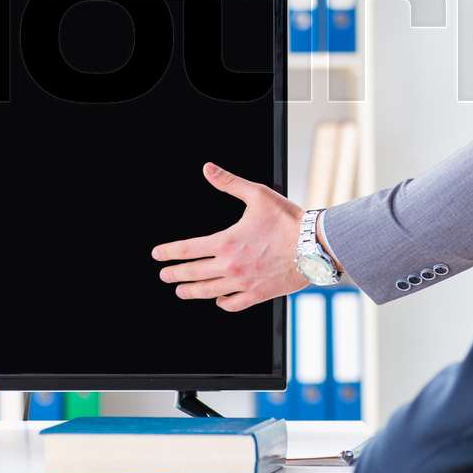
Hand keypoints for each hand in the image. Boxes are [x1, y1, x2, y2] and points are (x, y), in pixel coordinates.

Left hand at [151, 162, 307, 310]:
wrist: (315, 245)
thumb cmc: (288, 219)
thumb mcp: (257, 194)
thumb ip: (229, 183)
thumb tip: (208, 169)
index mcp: (226, 242)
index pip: (187, 249)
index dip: (169, 252)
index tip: (157, 255)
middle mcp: (230, 266)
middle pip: (193, 273)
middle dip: (175, 274)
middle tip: (164, 275)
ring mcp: (243, 282)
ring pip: (208, 292)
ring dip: (191, 292)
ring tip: (181, 291)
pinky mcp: (258, 294)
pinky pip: (233, 303)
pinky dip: (222, 302)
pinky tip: (218, 300)